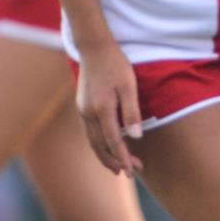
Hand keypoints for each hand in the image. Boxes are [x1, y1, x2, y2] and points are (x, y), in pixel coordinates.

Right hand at [75, 43, 143, 175]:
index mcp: (101, 109)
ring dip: (106, 155)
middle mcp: (88, 113)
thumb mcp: (129, 86)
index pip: (113, 141)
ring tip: (119, 166)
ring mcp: (83, 110)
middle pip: (99, 146)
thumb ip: (132, 112)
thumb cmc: (115, 65)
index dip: (123, 158)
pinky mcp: (82, 107)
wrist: (94, 48)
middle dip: (114, 161)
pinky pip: (90, 132)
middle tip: (130, 173)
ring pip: (92, 141)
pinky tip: (109, 146)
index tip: (131, 172)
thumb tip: (136, 137)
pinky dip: (99, 143)